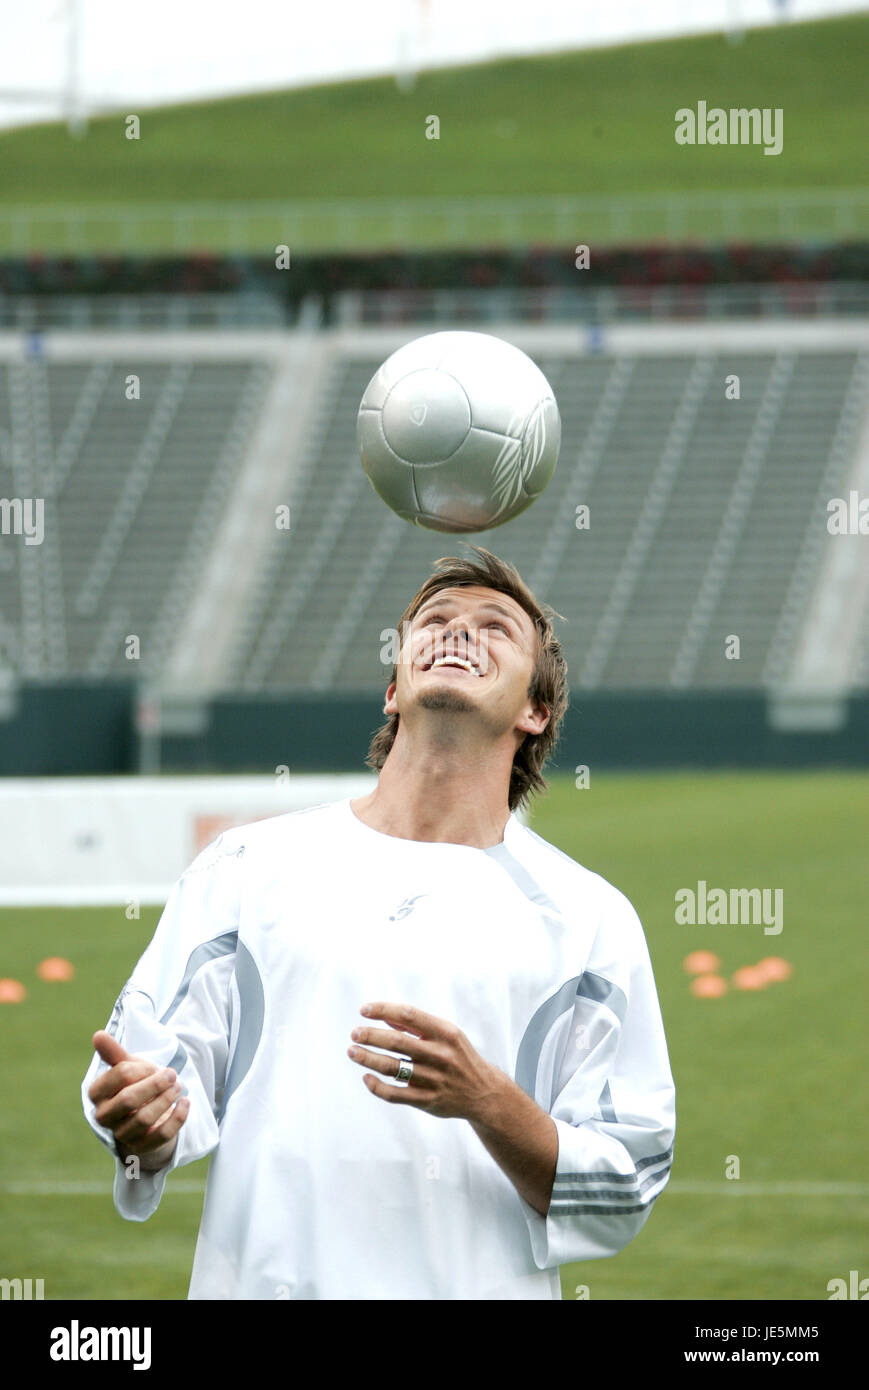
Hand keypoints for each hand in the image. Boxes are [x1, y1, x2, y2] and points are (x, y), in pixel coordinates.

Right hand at [87, 1031, 188, 1164]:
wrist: (145, 1113)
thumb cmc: (134, 1085)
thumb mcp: (127, 1067)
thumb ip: (114, 1053)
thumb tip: (98, 1034)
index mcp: (97, 1094)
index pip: (119, 1075)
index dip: (141, 1068)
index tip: (153, 1067)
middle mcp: (104, 1116)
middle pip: (129, 1100)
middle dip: (155, 1084)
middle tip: (172, 1075)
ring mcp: (122, 1134)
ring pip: (145, 1118)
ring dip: (166, 1099)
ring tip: (178, 1087)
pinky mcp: (142, 1147)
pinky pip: (161, 1135)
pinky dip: (178, 1117)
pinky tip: (186, 1102)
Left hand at [348, 1002, 504, 1121]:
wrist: (483, 1093)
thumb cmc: (459, 1057)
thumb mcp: (448, 1035)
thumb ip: (418, 1026)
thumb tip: (385, 1016)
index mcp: (445, 1033)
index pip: (409, 1014)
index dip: (383, 1010)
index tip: (364, 1010)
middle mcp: (440, 1055)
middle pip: (396, 1042)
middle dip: (371, 1035)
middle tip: (354, 1033)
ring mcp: (434, 1079)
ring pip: (392, 1067)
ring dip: (368, 1058)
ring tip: (353, 1051)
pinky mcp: (428, 1100)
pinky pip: (395, 1094)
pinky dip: (377, 1086)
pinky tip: (366, 1077)